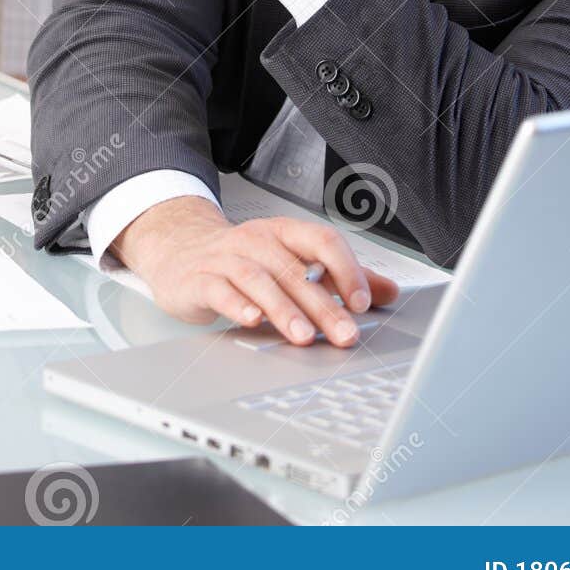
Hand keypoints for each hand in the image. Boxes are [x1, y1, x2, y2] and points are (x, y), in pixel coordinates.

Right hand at [113, 197, 398, 344]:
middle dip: (324, 305)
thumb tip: (388, 292)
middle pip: (295, 270)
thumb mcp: (292, 260)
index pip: (322, 241)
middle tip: (345, 335)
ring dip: (284, 309)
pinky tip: (251, 321)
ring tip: (305, 337)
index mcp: (284, 233)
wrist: (180, 252)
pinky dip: (237, 305)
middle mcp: (257, 240)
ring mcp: (226, 258)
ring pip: (259, 280)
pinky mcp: (199, 279)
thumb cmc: (244, 260)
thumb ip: (339, 277)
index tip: (364, 301)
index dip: (346, 269)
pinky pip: (220, 290)